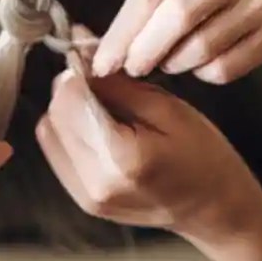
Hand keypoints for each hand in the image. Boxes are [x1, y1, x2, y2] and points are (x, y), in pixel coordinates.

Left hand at [35, 66, 261, 260]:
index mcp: (120, 158)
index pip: (69, 100)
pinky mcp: (81, 200)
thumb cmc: (202, 155)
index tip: (91, 55)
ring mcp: (84, 196)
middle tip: (98, 76)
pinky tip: (97, 124)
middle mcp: (94, 182)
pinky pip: (57, 151)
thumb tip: (80, 51)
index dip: (75, 71)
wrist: (213, 209)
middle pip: (54, 116)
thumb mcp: (168, 108)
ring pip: (49, 132)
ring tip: (101, 102)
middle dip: (69, 89)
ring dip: (66, 110)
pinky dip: (69, 130)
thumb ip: (117, 83)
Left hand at [92, 0, 261, 83]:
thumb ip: (156, 2)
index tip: (101, 60)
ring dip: (175, 63)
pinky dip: (204, 73)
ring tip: (170, 61)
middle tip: (131, 68)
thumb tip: (109, 46)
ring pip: (201, 47)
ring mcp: (258, 5)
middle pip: (176, 15)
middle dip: (144, 49)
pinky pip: (224, 68)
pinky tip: (202, 65)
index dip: (122, 31)